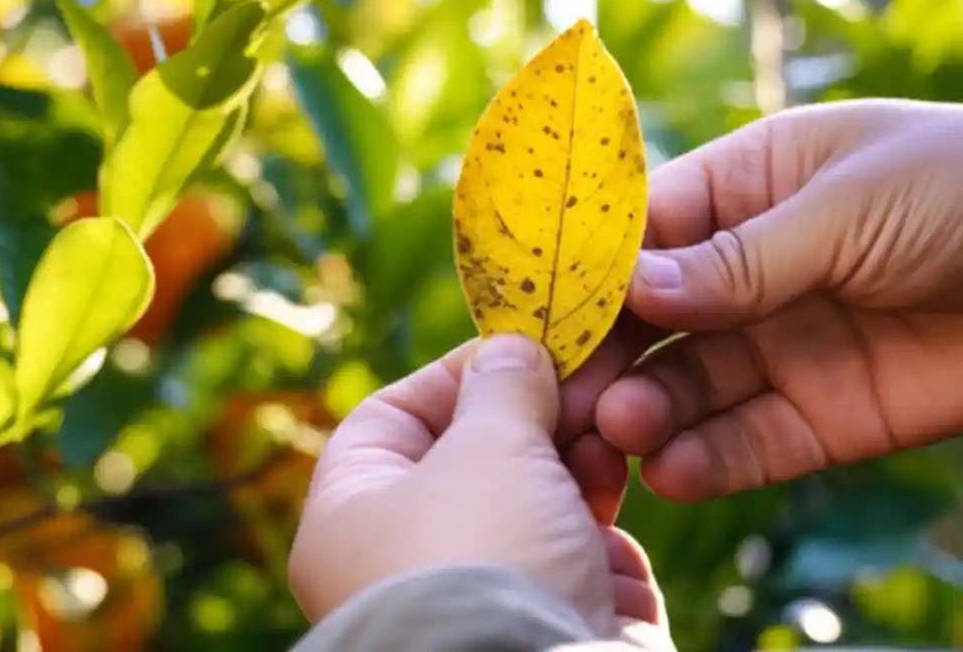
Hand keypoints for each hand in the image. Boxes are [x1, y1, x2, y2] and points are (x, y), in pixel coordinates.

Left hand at [288, 335, 667, 642]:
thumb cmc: (484, 555)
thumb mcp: (487, 445)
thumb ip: (502, 386)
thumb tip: (512, 350)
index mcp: (351, 518)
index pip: (392, 419)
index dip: (457, 375)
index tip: (522, 347)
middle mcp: (405, 564)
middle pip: (474, 463)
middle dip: (536, 422)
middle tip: (588, 389)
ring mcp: (481, 603)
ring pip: (535, 514)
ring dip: (580, 470)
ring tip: (611, 445)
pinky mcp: (550, 635)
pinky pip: (579, 570)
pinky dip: (604, 542)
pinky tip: (619, 515)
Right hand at [590, 99, 962, 500]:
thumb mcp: (849, 203)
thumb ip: (740, 256)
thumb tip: (633, 288)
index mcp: (747, 189)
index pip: (642, 234)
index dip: (589, 274)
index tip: (537, 315)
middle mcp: (748, 271)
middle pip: (650, 321)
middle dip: (601, 356)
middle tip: (559, 396)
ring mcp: (781, 346)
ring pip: (686, 388)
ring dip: (643, 411)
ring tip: (617, 429)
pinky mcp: (820, 418)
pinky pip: (748, 443)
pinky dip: (705, 460)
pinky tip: (669, 471)